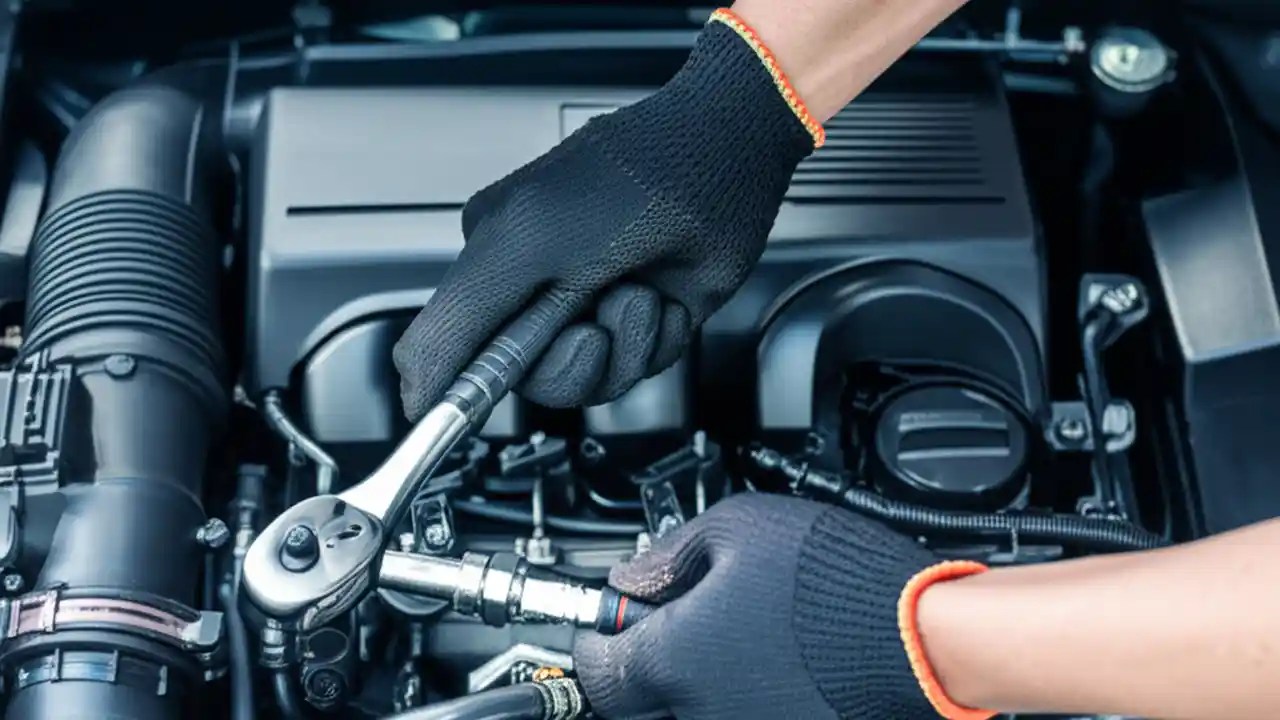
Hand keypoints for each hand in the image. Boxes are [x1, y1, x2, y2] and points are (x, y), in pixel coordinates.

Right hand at [393, 20, 815, 419]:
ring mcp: (592, 307)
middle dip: (572, 361)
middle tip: (594, 320)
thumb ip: (456, 322)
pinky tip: (664, 293)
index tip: (464, 419)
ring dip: (625, 344)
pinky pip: (638, 368)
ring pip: (590, 381)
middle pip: (530, 379)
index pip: (452, 352)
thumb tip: (407, 388)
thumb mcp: (521, 248)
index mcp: (491, 262)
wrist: (728, 160)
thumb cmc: (631, 179)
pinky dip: (658, 338)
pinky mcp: (640, 321)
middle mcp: (538, 290)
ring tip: (638, 290)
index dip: (460, 391)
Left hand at [573, 493, 947, 719]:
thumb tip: (632, 577)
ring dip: (691, 680)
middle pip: (635, 703)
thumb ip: (667, 557)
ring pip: (689, 710)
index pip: (595, 671)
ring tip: (733, 634)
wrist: (921, 638)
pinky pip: (737, 713)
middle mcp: (699, 712)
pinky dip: (738, 693)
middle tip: (669, 621)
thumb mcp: (736, 528)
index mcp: (673, 660)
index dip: (596, 638)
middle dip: (641, 663)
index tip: (608, 618)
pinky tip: (768, 658)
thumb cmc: (835, 582)